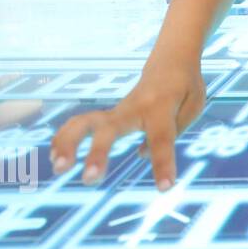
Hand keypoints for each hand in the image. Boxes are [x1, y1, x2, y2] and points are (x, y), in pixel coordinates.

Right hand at [50, 68, 205, 191]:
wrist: (170, 61)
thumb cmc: (185, 87)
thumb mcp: (193, 105)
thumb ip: (174, 131)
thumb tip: (143, 155)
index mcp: (161, 108)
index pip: (161, 139)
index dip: (163, 164)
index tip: (165, 187)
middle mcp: (134, 109)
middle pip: (110, 129)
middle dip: (97, 154)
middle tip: (88, 179)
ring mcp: (116, 111)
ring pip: (85, 122)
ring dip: (68, 144)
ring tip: (58, 168)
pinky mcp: (107, 116)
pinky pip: (81, 124)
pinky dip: (64, 139)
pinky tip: (55, 160)